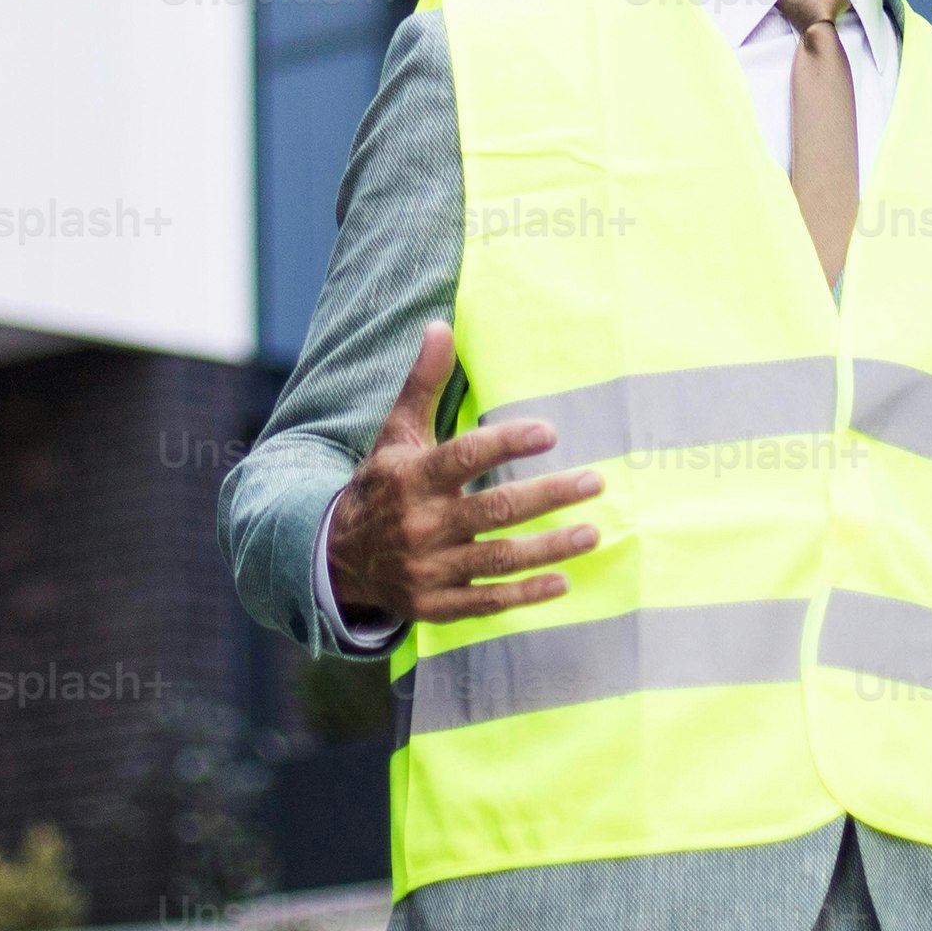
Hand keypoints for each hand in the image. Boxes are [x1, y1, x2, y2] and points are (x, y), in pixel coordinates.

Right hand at [324, 321, 603, 626]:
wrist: (337, 558)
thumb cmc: (382, 485)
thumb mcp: (396, 433)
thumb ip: (422, 383)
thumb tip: (440, 326)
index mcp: (412, 477)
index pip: (465, 457)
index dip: (507, 444)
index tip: (551, 432)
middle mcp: (421, 524)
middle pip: (495, 509)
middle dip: (548, 495)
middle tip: (594, 482)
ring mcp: (428, 569)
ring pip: (498, 557)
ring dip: (549, 547)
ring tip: (592, 533)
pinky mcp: (435, 605)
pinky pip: (487, 601)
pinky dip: (525, 595)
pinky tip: (562, 582)